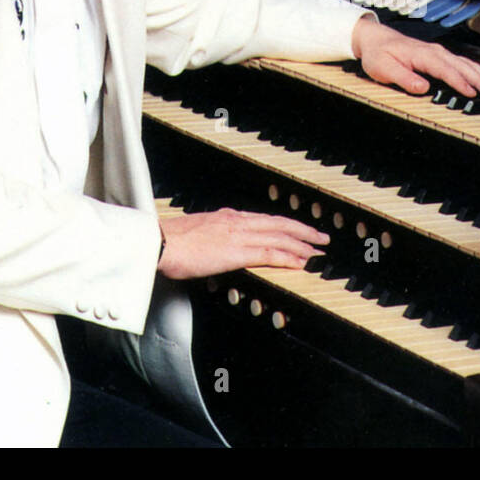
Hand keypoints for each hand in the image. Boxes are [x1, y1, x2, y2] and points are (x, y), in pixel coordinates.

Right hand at [156, 208, 327, 279]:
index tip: (300, 230)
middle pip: (279, 224)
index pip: (265, 219)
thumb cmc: (169, 242)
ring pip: (280, 236)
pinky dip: (289, 257)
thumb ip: (213, 235)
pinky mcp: (237, 251)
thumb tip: (218, 242)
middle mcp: (238, 222)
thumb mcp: (197, 232)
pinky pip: (270, 253)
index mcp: (228, 217)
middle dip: (303, 231)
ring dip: (302, 244)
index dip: (286, 225)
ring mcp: (239, 235)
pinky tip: (301, 262)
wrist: (158, 243)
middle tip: (321, 238)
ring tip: (318, 251)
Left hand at [350, 16, 479, 97]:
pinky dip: (479, 73)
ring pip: (468, 64)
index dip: (459, 82)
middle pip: (463, 66)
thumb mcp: (383, 68)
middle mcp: (435, 52)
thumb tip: (422, 87)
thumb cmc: (379, 54)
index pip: (445, 69)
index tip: (470, 93)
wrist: (376, 39)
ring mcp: (440, 53)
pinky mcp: (441, 57)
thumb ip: (403, 78)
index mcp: (423, 55)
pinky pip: (465, 64)